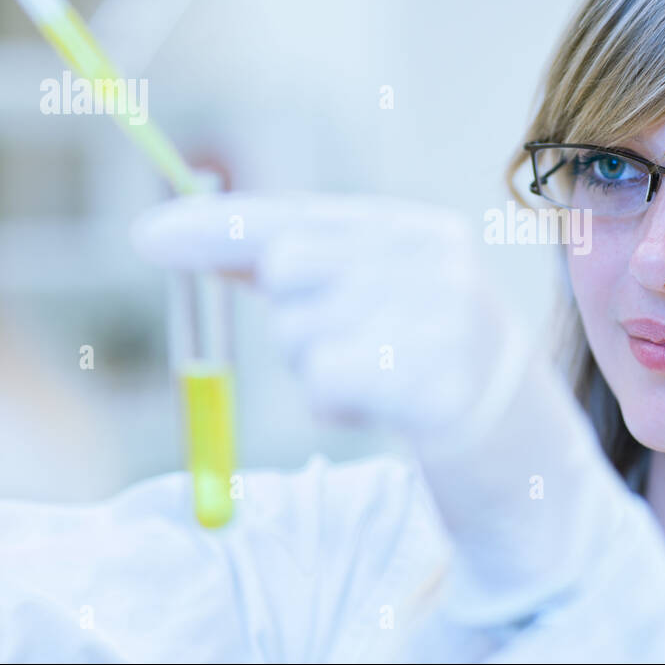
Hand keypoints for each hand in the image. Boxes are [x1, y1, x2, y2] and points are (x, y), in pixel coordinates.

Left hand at [132, 188, 664, 639]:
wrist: (518, 447)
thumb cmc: (425, 363)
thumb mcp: (371, 298)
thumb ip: (286, 262)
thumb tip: (167, 231)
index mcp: (420, 230)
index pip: (302, 217)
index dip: (221, 227)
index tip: (146, 237)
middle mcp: (438, 261)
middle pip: (293, 269)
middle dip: (295, 319)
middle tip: (353, 347)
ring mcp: (444, 318)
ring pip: (301, 331)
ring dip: (318, 369)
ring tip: (380, 381)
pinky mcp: (438, 381)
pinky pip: (326, 380)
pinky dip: (336, 403)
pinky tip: (381, 410)